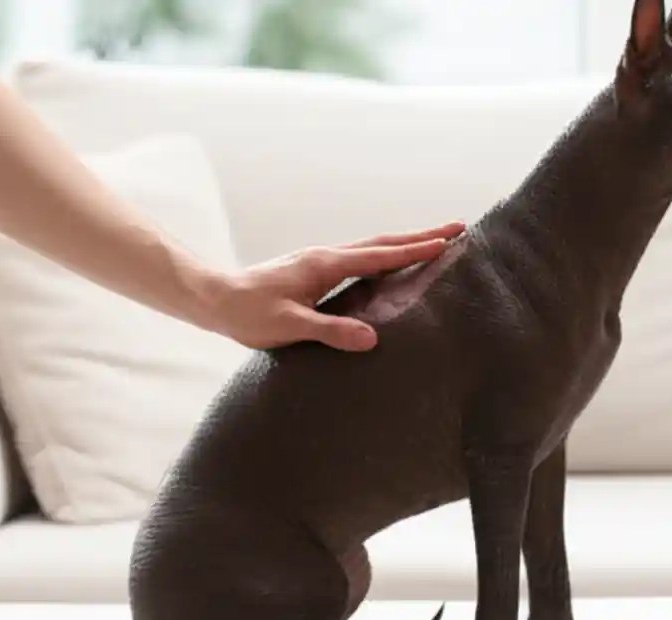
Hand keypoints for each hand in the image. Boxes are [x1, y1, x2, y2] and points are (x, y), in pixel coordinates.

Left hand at [206, 222, 464, 350]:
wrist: (214, 299)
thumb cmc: (247, 314)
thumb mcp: (288, 327)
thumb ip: (330, 331)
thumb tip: (372, 338)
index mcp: (326, 264)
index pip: (381, 255)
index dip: (415, 250)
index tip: (447, 242)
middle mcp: (327, 255)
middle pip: (384, 241)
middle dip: (421, 235)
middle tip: (458, 228)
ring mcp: (321, 260)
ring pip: (373, 247)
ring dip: (406, 242)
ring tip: (435, 241)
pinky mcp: (315, 269)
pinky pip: (361, 257)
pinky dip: (386, 254)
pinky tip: (392, 263)